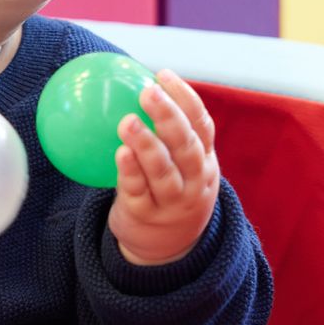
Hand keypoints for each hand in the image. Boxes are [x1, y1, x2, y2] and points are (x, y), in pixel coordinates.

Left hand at [108, 70, 219, 266]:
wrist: (167, 249)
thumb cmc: (167, 192)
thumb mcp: (178, 166)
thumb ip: (163, 135)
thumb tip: (126, 87)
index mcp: (204, 161)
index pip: (201, 125)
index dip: (185, 98)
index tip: (162, 74)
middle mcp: (194, 180)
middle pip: (186, 146)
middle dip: (170, 117)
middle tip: (148, 93)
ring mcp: (174, 201)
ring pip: (164, 171)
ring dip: (147, 145)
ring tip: (128, 122)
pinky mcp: (149, 216)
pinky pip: (139, 192)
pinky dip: (130, 172)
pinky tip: (119, 153)